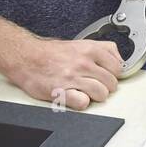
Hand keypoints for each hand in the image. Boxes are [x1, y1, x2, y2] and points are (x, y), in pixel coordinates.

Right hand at [1, 38, 122, 110]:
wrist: (26, 57)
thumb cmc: (52, 53)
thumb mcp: (81, 43)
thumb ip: (103, 49)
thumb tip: (120, 60)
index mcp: (90, 50)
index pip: (118, 68)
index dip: (113, 74)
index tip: (106, 76)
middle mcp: (83, 63)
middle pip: (111, 83)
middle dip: (105, 87)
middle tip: (94, 85)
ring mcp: (72, 77)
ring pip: (101, 94)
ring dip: (95, 96)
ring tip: (85, 92)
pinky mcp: (61, 91)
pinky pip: (83, 103)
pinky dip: (81, 103)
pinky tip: (75, 97)